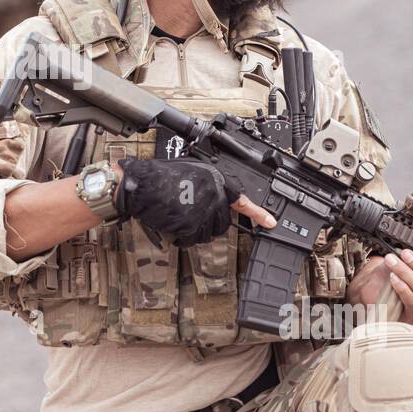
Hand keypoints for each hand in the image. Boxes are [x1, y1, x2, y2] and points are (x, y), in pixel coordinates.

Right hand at [114, 158, 276, 245]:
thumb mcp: (191, 172)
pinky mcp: (192, 225)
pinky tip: (172, 223)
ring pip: (208, 233)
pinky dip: (182, 236)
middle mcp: (214, 195)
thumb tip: (216, 198)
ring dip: (194, 230)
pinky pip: (193, 239)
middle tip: (190, 215)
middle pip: (222, 223)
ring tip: (178, 215)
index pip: (242, 200)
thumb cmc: (159, 177)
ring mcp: (205, 211)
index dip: (258, 213)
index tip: (271, 223)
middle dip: (209, 224)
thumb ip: (208, 186)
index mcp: (215, 180)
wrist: (141, 186)